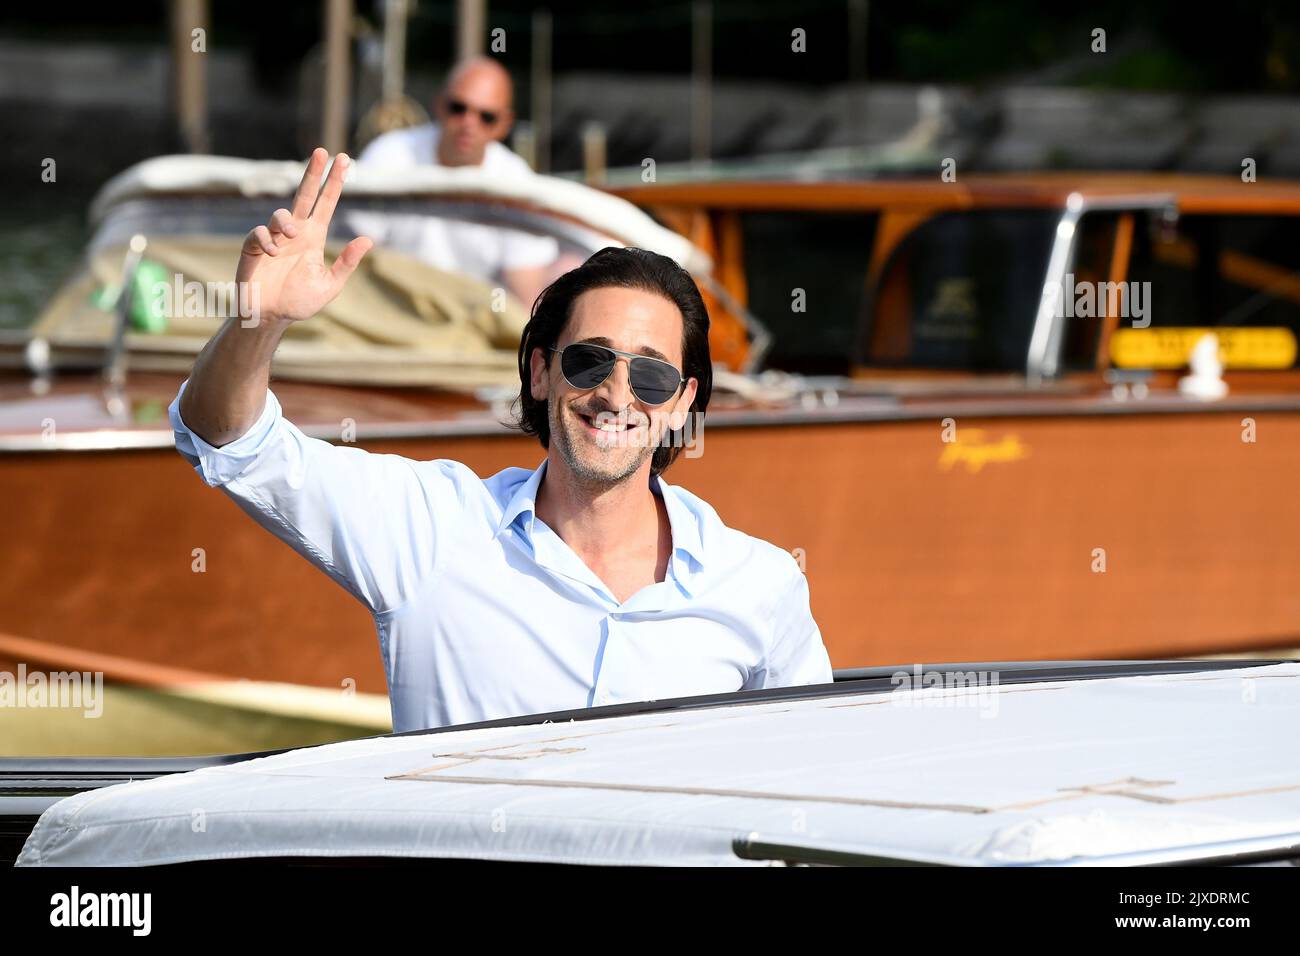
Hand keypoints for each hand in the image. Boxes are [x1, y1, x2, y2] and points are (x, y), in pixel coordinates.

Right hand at [235, 148, 372, 324]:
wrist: (271, 317)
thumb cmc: (299, 302)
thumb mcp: (329, 285)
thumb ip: (346, 263)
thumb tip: (367, 239)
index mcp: (313, 238)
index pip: (326, 204)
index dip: (334, 183)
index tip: (344, 160)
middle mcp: (294, 233)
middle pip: (304, 195)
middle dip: (313, 173)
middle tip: (322, 151)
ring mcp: (273, 238)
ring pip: (280, 214)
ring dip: (286, 222)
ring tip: (291, 236)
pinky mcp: (253, 247)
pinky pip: (259, 234)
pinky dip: (267, 240)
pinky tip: (272, 254)